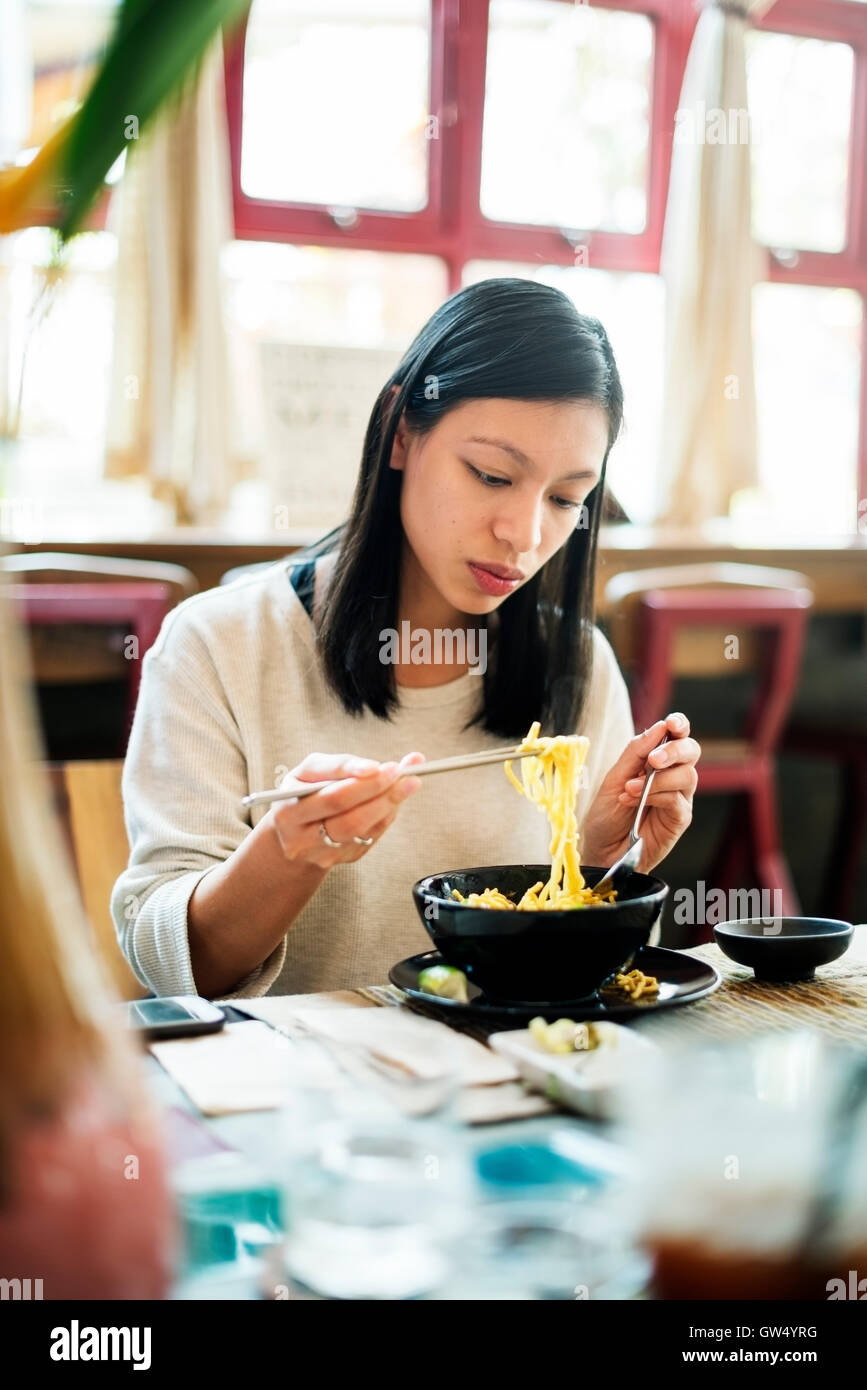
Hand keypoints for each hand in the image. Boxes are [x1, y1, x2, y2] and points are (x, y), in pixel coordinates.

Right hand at [270, 750, 425, 867]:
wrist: (293, 834)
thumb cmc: (302, 793)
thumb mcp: (307, 773)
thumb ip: (338, 765)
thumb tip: (375, 766)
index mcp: (289, 812)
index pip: (329, 798)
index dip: (357, 782)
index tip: (380, 766)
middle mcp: (303, 840)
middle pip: (349, 818)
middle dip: (379, 791)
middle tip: (402, 771)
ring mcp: (325, 853)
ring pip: (363, 829)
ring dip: (390, 803)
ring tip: (409, 782)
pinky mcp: (345, 858)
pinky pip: (372, 835)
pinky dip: (387, 814)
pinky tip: (395, 798)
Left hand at [581, 713, 699, 872]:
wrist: (600, 851)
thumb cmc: (606, 816)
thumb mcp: (614, 778)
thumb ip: (635, 753)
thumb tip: (658, 727)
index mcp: (656, 761)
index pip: (677, 736)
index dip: (679, 725)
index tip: (672, 724)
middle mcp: (672, 776)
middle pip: (691, 751)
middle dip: (674, 750)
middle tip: (653, 759)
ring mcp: (679, 798)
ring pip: (687, 776)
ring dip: (659, 778)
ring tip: (630, 788)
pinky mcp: (679, 819)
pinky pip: (678, 800)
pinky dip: (656, 796)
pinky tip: (635, 800)